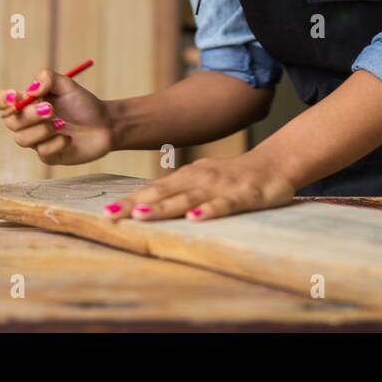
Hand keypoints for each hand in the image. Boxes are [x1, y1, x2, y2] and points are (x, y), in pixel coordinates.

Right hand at [0, 68, 113, 165]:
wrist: (106, 124)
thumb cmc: (84, 103)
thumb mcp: (68, 84)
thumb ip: (48, 78)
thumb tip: (31, 90)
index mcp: (28, 103)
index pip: (2, 102)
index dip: (3, 100)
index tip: (15, 97)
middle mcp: (28, 122)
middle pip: (10, 122)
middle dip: (29, 115)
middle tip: (50, 109)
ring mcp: (37, 140)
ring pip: (22, 140)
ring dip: (42, 130)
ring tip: (62, 123)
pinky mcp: (48, 156)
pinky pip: (42, 153)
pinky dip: (56, 143)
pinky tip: (69, 138)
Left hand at [103, 152, 295, 221]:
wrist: (275, 163)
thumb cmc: (234, 176)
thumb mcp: (201, 180)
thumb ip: (176, 191)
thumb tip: (145, 203)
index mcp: (186, 177)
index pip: (152, 190)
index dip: (129, 201)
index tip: (105, 213)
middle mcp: (198, 179)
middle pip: (162, 193)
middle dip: (135, 205)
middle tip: (110, 216)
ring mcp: (219, 187)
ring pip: (187, 199)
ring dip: (164, 207)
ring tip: (141, 215)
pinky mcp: (242, 196)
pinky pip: (223, 205)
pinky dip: (208, 211)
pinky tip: (195, 218)